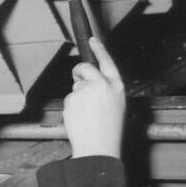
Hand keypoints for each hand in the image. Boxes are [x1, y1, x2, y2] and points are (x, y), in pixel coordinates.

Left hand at [62, 37, 124, 159]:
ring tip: (85, 115)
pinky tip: (79, 119)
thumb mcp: (115, 105)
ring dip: (76, 97)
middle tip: (77, 81)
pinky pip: (69, 100)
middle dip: (78, 72)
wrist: (98, 147)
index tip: (92, 39)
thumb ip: (104, 90)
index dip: (99, 49)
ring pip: (75, 87)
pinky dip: (71, 108)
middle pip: (85, 68)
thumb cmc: (108, 131)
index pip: (107, 61)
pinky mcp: (73, 99)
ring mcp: (86, 91)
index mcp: (116, 87)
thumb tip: (87, 81)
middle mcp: (102, 85)